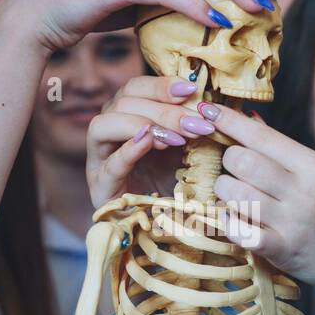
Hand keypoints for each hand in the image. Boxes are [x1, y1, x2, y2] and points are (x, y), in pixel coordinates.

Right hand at [85, 76, 225, 205]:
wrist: (159, 231)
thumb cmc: (172, 187)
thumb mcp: (186, 150)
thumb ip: (192, 126)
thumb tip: (216, 104)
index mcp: (124, 119)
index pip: (134, 88)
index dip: (160, 84)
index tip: (192, 89)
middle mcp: (106, 135)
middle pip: (122, 102)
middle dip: (164, 109)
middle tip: (197, 123)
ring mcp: (98, 162)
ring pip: (104, 125)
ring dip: (146, 125)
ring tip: (179, 139)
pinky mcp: (100, 189)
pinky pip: (109, 164)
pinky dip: (129, 151)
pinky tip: (150, 144)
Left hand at [203, 103, 314, 294]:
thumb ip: (286, 151)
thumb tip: (249, 121)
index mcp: (314, 165)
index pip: (260, 135)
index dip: (227, 121)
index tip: (206, 112)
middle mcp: (302, 190)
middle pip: (240, 161)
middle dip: (226, 164)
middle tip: (233, 173)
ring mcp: (292, 222)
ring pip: (233, 194)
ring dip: (225, 196)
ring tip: (236, 200)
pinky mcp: (283, 251)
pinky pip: (239, 232)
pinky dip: (230, 225)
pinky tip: (237, 224)